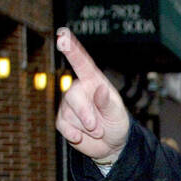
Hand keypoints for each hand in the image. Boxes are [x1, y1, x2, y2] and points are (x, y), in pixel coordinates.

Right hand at [54, 26, 129, 161]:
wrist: (111, 145)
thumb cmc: (116, 123)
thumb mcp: (118, 114)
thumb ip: (108, 102)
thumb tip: (100, 89)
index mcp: (93, 81)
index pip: (81, 62)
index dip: (72, 49)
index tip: (63, 35)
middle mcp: (79, 90)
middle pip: (72, 95)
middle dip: (84, 114)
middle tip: (97, 128)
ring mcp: (69, 105)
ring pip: (68, 113)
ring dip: (84, 128)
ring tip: (97, 131)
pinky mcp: (64, 120)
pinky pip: (63, 125)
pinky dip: (73, 134)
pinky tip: (80, 137)